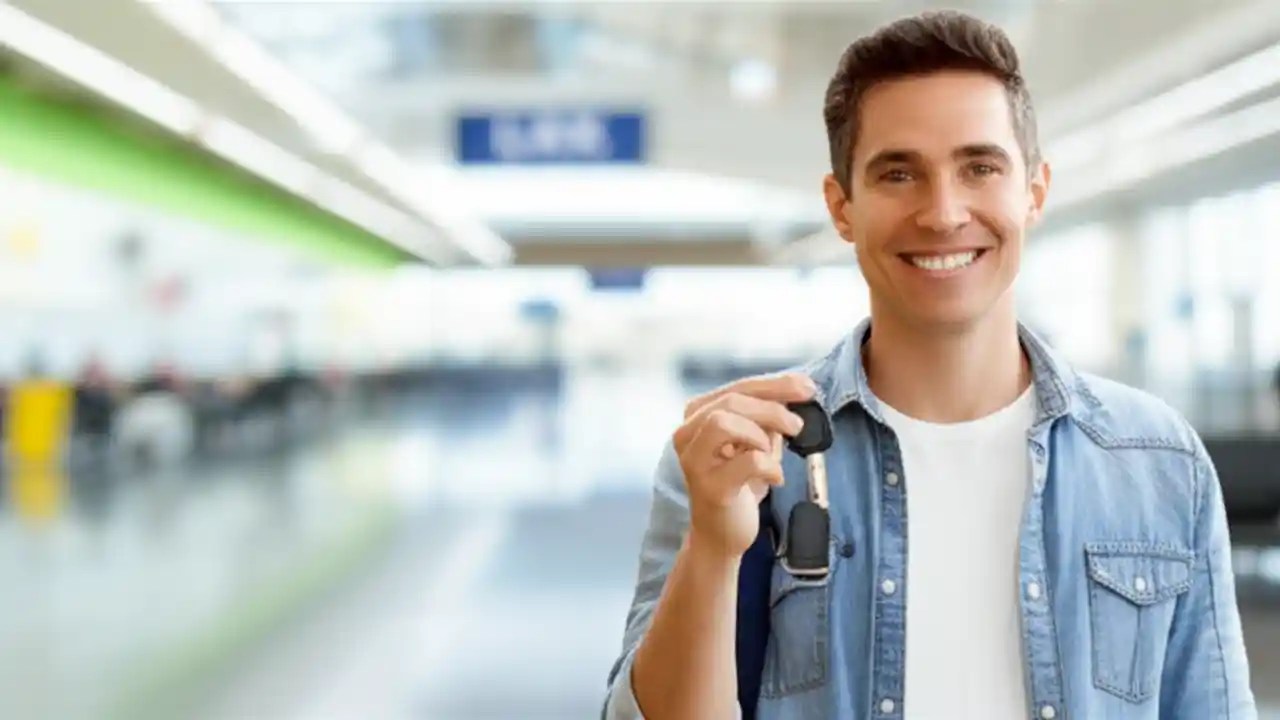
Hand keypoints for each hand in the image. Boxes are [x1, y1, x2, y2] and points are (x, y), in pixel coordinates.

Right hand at [673, 372, 815, 559]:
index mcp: (696, 416)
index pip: (736, 387)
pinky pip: (748, 461)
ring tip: (774, 454)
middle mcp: (686, 435)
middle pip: (730, 402)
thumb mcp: (755, 441)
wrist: (723, 534)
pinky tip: (774, 480)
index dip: (774, 384)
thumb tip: (799, 388)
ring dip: (760, 434)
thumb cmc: (740, 483)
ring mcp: (694, 461)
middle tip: (798, 426)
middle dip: (772, 408)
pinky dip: (770, 466)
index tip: (807, 387)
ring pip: (724, 422)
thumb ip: (767, 415)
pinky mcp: (710, 488)